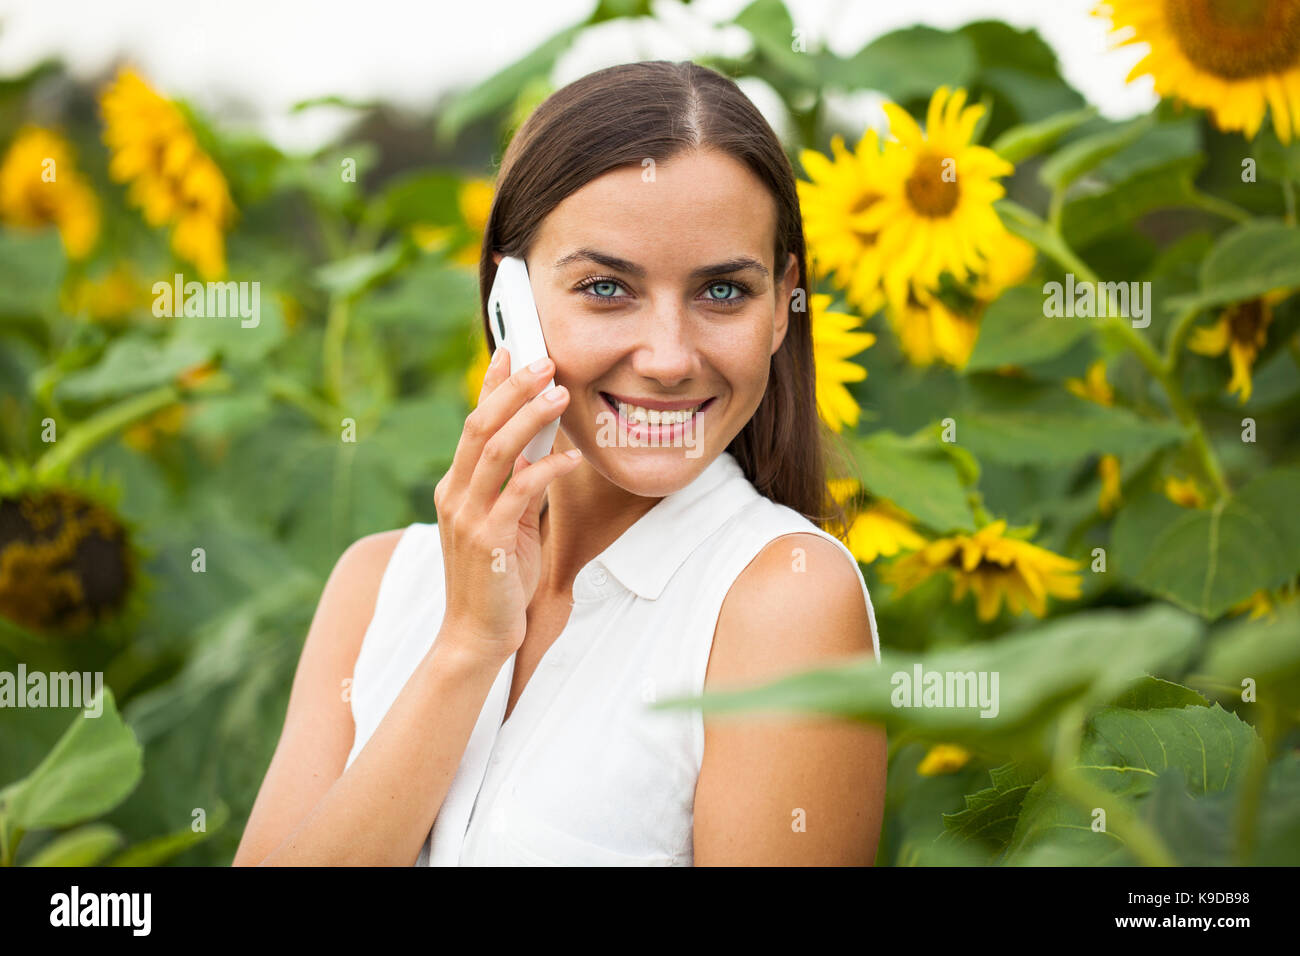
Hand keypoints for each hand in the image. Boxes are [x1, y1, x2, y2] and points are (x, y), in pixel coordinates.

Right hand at [432, 347, 580, 663]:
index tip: (512, 348)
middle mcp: (454, 494)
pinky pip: (519, 491)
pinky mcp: (489, 539)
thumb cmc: (498, 577)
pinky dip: (547, 469)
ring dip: (529, 417)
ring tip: (559, 393)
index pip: (473, 422)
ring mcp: (468, 516)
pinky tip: (571, 458)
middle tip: (545, 360)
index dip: (491, 384)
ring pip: (496, 449)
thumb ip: (516, 484)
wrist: (476, 634)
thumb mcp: (507, 521)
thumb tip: (543, 445)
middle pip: (480, 425)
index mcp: (456, 485)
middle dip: (513, 388)